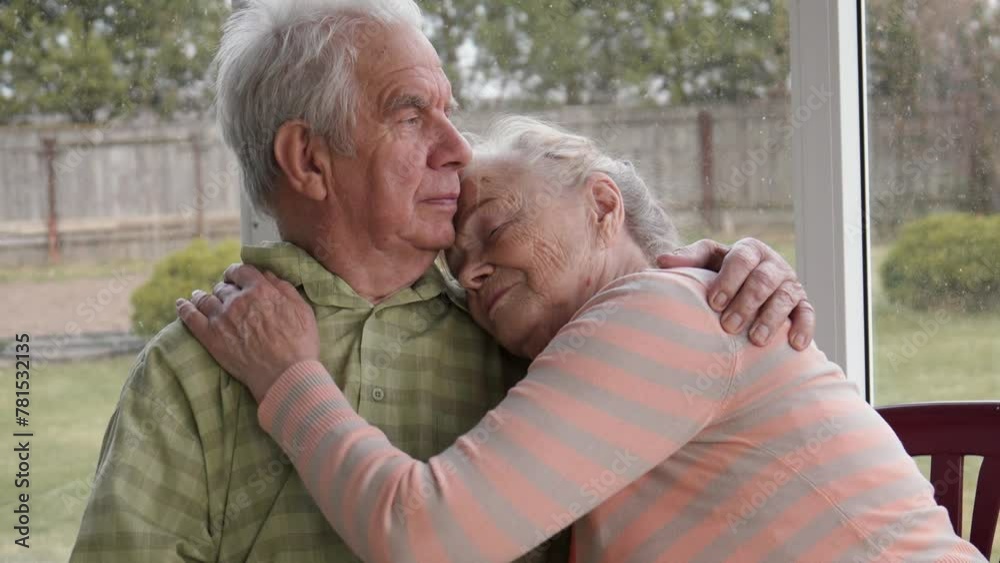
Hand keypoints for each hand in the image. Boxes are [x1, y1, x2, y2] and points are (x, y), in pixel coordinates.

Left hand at [175, 264, 319, 402]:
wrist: (285, 374)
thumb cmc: (299, 343)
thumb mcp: (302, 309)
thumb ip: (284, 288)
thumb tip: (268, 274)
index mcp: (260, 290)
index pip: (241, 271)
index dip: (237, 273)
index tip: (236, 277)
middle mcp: (237, 300)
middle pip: (223, 286)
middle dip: (224, 288)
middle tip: (224, 294)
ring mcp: (221, 318)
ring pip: (205, 299)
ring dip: (202, 295)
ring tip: (199, 296)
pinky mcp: (210, 338)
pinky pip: (190, 317)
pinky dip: (184, 308)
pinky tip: (181, 304)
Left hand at [657, 238, 814, 349]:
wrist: (746, 291)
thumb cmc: (721, 276)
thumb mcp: (706, 264)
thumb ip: (688, 259)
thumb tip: (661, 261)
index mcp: (749, 250)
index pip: (742, 258)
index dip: (729, 279)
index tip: (713, 302)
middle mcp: (772, 265)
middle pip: (764, 279)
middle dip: (747, 302)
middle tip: (729, 325)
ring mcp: (790, 285)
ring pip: (786, 297)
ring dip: (772, 318)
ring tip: (756, 339)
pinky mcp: (803, 305)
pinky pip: (808, 314)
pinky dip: (804, 328)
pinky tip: (794, 345)